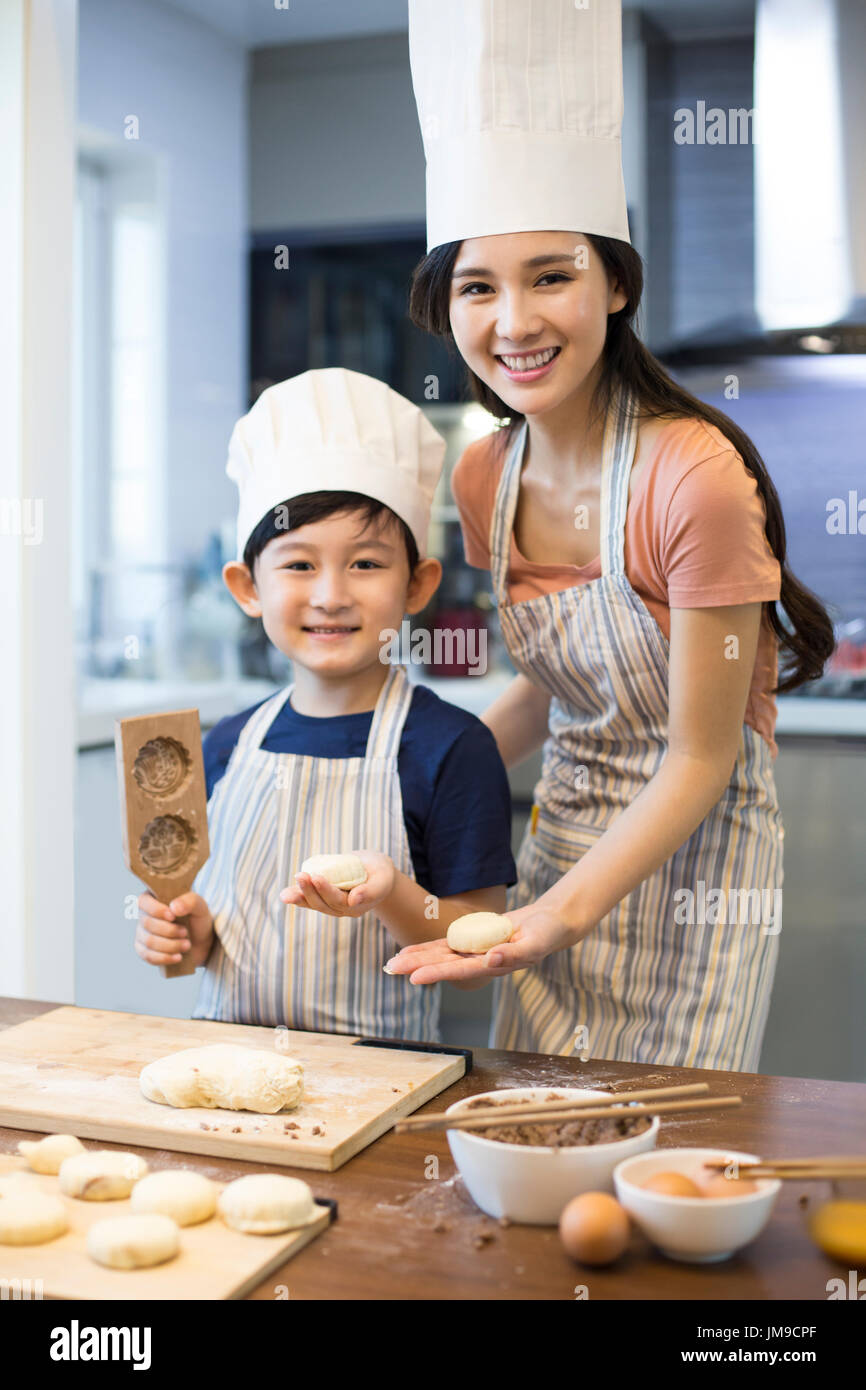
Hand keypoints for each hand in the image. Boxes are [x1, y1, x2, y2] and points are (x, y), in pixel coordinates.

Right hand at [134, 890, 213, 968]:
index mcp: (154, 899)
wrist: (201, 942)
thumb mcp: (200, 907)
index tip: (173, 916)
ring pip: (149, 941)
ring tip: (187, 945)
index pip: (143, 901)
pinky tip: (178, 957)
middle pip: (147, 923)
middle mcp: (144, 915)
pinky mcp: (144, 951)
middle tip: (186, 932)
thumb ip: (190, 901)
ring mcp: (142, 934)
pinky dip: (165, 958)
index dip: (156, 910)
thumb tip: (174, 907)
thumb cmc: (197, 919)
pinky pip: (148, 956)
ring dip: (171, 945)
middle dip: (169, 931)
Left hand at [280, 851, 395, 918]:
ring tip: (285, 893)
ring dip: (300, 896)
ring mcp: (332, 904)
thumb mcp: (382, 878)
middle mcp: (343, 909)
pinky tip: (285, 895)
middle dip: (309, 890)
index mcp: (357, 906)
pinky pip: (309, 900)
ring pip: (314, 904)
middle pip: (323, 904)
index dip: (326, 890)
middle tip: (300, 875)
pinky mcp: (323, 897)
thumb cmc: (380, 873)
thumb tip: (353, 901)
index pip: (338, 900)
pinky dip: (297, 897)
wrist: (375, 871)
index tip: (316, 876)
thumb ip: (371, 890)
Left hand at [383, 900, 581, 983]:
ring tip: (392, 963)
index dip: (437, 974)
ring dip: (417, 959)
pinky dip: (428, 948)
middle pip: (444, 965)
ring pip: (441, 956)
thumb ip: (514, 954)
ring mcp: (475, 952)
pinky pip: (447, 945)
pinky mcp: (473, 941)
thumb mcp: (535, 942)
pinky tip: (411, 952)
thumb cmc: (546, 934)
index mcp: (494, 967)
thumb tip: (490, 960)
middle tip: (390, 968)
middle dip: (417, 966)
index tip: (415, 977)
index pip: (461, 971)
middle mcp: (480, 963)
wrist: (550, 924)